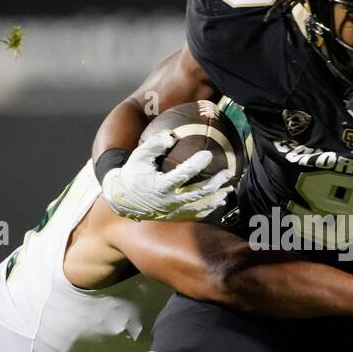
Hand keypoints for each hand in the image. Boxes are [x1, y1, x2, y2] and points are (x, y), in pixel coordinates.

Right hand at [101, 131, 231, 221]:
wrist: (123, 201)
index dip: (196, 165)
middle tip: (227, 173)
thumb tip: (173, 135)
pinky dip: (208, 209)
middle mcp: (168, 200)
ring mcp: (172, 211)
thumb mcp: (139, 156)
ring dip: (216, 197)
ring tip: (229, 189)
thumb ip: (155, 144)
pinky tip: (218, 202)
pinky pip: (195, 214)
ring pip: (199, 206)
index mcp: (159, 185)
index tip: (208, 154)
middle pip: (197, 193)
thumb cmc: (132, 174)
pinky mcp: (174, 216)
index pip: (182, 174)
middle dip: (214, 183)